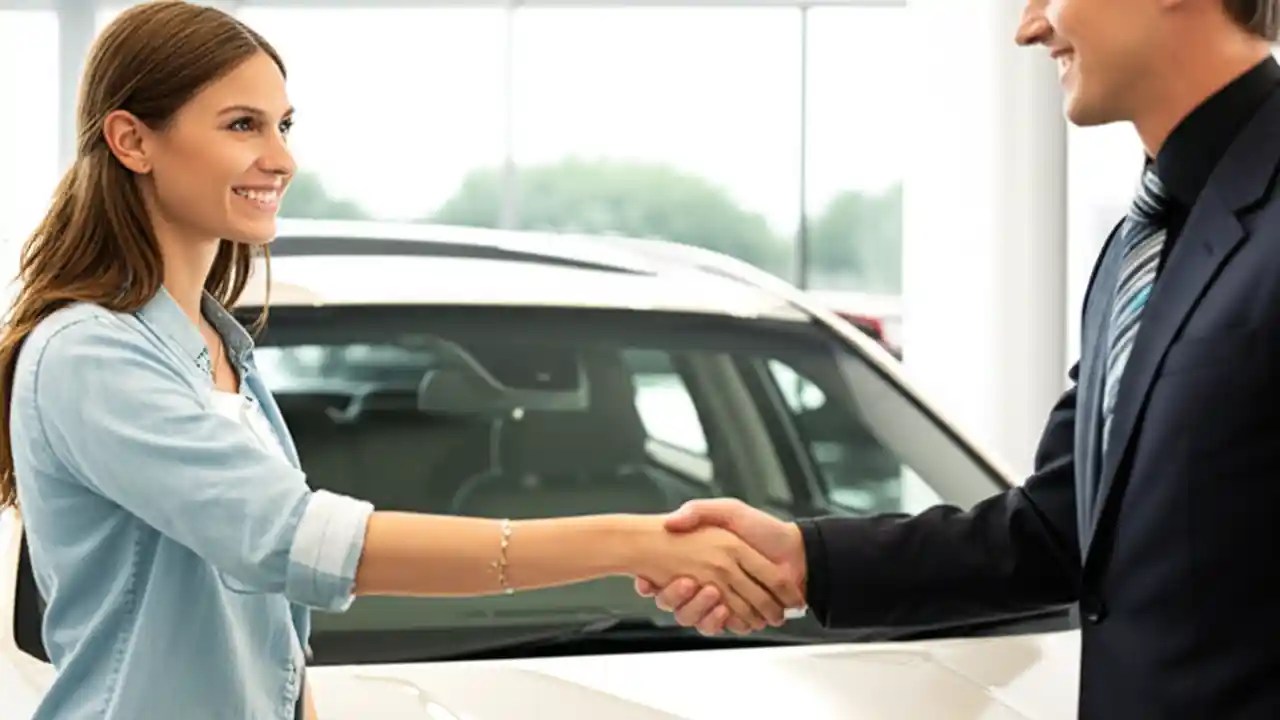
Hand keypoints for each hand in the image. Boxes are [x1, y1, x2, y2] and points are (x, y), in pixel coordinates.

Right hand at [635, 499, 805, 634]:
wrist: (796, 552)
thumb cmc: (762, 529)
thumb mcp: (728, 511)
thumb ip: (698, 512)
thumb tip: (670, 523)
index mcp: (698, 558)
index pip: (662, 576)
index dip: (650, 582)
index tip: (646, 582)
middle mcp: (705, 581)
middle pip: (674, 600)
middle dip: (673, 596)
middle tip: (687, 583)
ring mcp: (720, 600)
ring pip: (693, 617)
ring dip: (698, 609)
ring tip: (711, 595)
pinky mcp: (736, 615)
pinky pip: (718, 626)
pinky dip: (720, 621)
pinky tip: (724, 610)